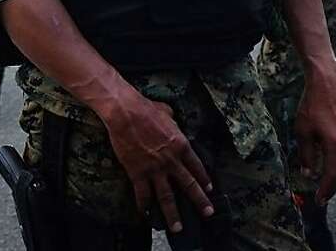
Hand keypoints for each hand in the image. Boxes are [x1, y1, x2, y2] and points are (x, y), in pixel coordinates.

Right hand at [100, 93, 213, 232]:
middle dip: (199, 201)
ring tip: (178, 227)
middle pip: (188, 185)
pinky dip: (143, 205)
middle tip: (208, 213)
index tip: (209, 189)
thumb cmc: (145, 108)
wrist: (125, 112)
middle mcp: (171, 161)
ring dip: (173, 213)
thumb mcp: (167, 112)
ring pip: (167, 196)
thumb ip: (173, 121)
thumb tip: (173, 120)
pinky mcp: (137, 172)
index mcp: (181, 145)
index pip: (197, 167)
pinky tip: (145, 214)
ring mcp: (154, 169)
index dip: (204, 179)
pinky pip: (142, 193)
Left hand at [294, 69, 335, 204]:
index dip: (326, 189)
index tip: (319, 201)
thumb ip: (307, 154)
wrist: (326, 84)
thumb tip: (308, 174)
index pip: (333, 175)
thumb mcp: (303, 131)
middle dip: (332, 187)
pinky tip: (329, 166)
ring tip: (325, 185)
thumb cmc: (311, 106)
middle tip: (322, 198)